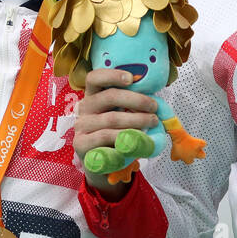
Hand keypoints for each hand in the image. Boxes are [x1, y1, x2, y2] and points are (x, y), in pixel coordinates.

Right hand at [73, 67, 159, 196]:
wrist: (101, 162)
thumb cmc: (115, 134)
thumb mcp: (122, 116)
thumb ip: (131, 106)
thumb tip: (155, 101)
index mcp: (93, 95)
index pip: (94, 78)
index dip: (112, 75)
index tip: (131, 78)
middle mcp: (84, 108)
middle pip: (109, 96)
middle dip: (136, 100)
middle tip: (154, 107)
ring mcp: (81, 126)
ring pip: (112, 118)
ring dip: (137, 119)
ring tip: (153, 122)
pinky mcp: (81, 143)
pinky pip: (106, 137)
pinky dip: (125, 136)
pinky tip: (138, 137)